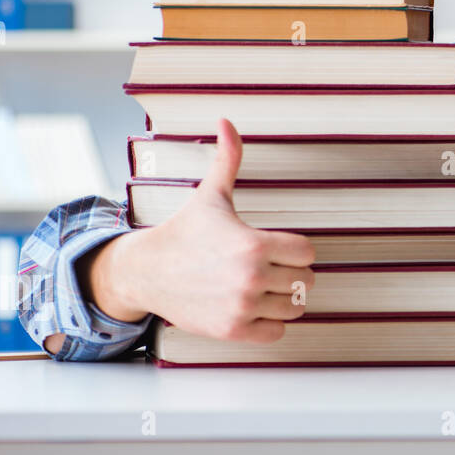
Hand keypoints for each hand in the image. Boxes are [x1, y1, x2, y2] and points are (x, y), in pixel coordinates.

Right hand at [116, 118, 315, 342]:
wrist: (146, 271)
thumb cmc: (185, 232)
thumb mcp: (210, 195)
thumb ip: (228, 159)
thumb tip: (227, 121)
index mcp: (253, 244)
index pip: (308, 252)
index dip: (297, 249)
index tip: (279, 247)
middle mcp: (251, 277)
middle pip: (306, 280)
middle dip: (292, 273)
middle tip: (271, 267)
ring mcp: (242, 306)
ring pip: (296, 308)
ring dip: (285, 299)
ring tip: (264, 287)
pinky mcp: (233, 330)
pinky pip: (277, 332)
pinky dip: (271, 323)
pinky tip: (255, 307)